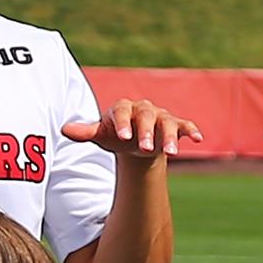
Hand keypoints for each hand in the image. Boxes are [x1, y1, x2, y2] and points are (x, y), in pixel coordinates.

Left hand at [62, 98, 202, 157]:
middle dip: (147, 133)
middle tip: (146, 148)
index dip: (124, 123)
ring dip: (170, 137)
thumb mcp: (101, 135)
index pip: (123, 112)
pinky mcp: (176, 124)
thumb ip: (85, 132)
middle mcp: (144, 109)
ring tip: (171, 153)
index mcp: (124, 108)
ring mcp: (161, 116)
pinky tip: (198, 139)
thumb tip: (64, 129)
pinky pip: (185, 125)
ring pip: (167, 123)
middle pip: (147, 117)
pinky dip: (191, 131)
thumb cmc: (115, 135)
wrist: (133, 139)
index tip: (123, 137)